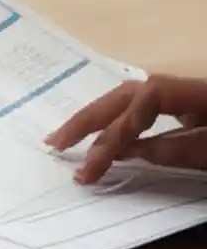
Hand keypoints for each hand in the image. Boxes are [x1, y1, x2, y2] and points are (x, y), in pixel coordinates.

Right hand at [44, 74, 206, 183]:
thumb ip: (174, 150)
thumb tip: (127, 151)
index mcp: (194, 93)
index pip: (144, 100)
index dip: (116, 128)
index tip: (93, 162)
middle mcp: (181, 86)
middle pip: (127, 93)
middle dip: (88, 118)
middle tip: (55, 144)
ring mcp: (182, 94)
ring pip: (130, 98)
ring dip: (96, 118)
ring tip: (65, 139)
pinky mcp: (184, 107)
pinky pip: (140, 107)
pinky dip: (115, 120)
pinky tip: (102, 137)